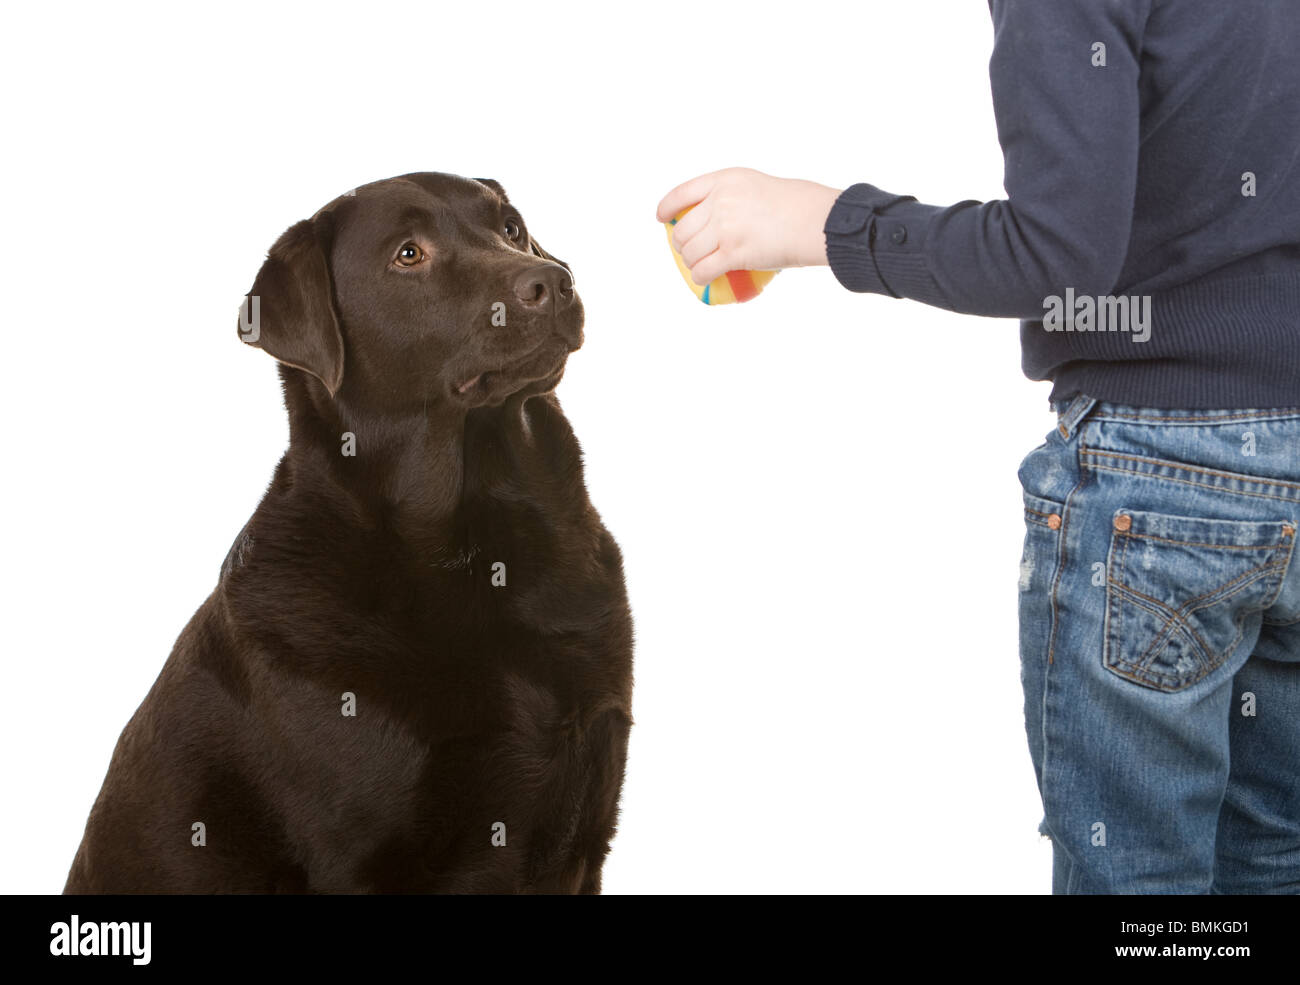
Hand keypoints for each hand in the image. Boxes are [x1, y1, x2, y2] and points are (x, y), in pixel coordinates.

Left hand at [656, 168, 842, 284]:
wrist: (816, 220)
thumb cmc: (797, 205)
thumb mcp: (758, 185)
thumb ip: (734, 197)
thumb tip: (716, 220)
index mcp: (726, 180)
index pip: (683, 192)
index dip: (667, 207)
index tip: (662, 218)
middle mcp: (721, 201)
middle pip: (683, 229)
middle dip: (681, 244)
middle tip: (689, 251)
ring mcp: (726, 227)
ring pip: (689, 251)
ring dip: (690, 262)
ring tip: (699, 266)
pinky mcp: (734, 253)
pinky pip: (703, 270)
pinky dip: (699, 277)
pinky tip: (703, 279)